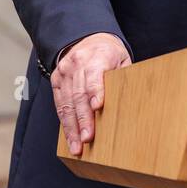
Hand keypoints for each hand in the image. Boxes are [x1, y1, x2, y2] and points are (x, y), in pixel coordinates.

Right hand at [51, 33, 130, 155]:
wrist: (87, 40)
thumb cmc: (110, 55)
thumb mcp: (122, 60)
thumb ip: (123, 79)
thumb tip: (131, 103)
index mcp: (98, 56)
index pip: (94, 75)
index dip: (95, 91)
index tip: (98, 107)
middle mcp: (77, 63)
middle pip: (79, 93)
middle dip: (83, 118)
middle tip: (87, 138)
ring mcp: (64, 72)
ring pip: (66, 103)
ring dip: (72, 128)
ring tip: (77, 147)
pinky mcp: (56, 80)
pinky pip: (59, 104)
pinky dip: (65, 123)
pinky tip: (70, 138)